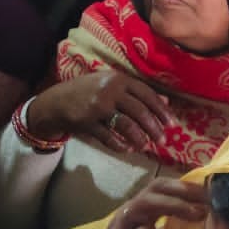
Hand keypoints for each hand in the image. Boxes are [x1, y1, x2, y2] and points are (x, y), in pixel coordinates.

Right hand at [26, 71, 174, 153]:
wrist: (57, 101)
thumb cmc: (89, 91)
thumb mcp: (112, 85)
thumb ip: (138, 92)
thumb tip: (166, 101)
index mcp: (119, 79)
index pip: (146, 94)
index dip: (161, 110)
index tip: (172, 124)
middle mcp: (110, 91)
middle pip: (139, 111)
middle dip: (154, 128)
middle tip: (163, 141)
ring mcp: (98, 107)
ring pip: (126, 125)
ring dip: (139, 138)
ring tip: (146, 146)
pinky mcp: (87, 123)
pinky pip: (108, 137)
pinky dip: (120, 145)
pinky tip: (127, 149)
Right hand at [75, 180, 207, 228]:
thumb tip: (203, 221)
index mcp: (136, 213)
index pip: (160, 187)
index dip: (185, 186)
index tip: (210, 191)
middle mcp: (126, 217)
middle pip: (153, 190)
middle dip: (182, 191)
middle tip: (207, 200)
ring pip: (143, 205)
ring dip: (174, 206)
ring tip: (198, 216)